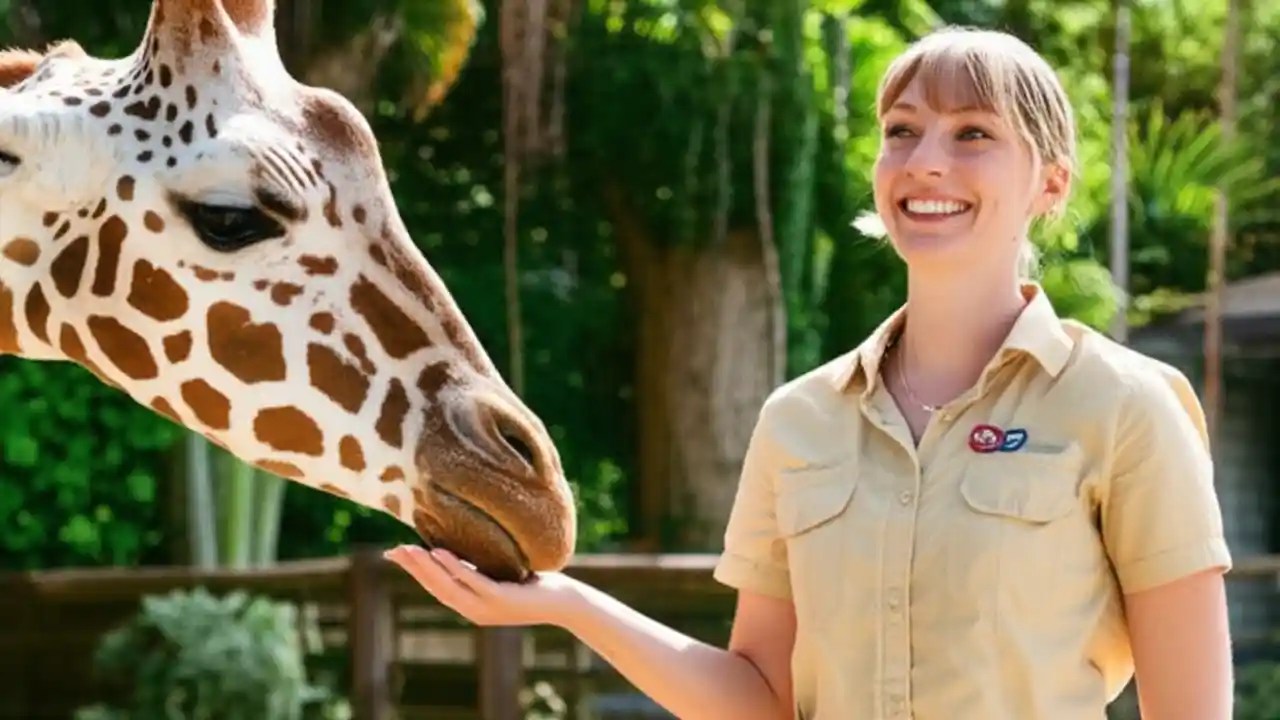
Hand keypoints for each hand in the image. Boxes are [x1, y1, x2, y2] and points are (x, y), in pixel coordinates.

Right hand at [383, 545, 583, 627]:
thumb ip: (477, 568)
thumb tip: (457, 546)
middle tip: (394, 550)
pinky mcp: (501, 599)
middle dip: (413, 569)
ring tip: (409, 550)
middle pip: (435, 588)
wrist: (563, 601)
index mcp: (471, 605)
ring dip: (426, 567)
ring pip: (448, 586)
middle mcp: (474, 610)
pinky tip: (440, 552)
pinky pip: (473, 581)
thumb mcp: (499, 575)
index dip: (414, 572)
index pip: (435, 588)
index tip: (395, 555)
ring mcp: (487, 606)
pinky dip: (454, 567)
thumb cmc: (533, 584)